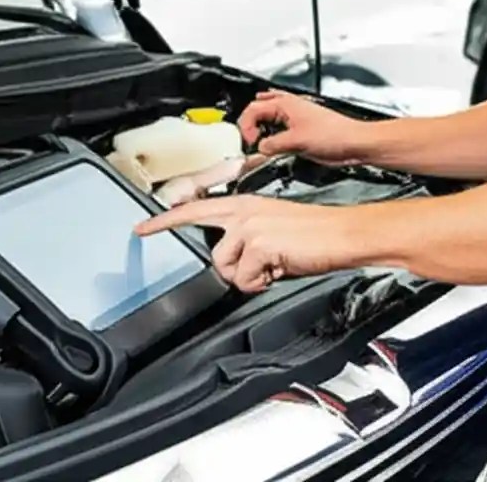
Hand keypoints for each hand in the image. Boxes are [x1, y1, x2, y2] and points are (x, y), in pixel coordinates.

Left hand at [135, 195, 360, 292]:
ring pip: (226, 267)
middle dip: (228, 265)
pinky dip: (263, 283)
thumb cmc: (317, 235)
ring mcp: (248, 226)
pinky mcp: (258, 244)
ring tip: (276, 265)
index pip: (196, 208)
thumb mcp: (274, 230)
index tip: (142, 226)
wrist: (344, 233)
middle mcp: (243, 211)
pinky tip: (281, 269)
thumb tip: (235, 263)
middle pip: (209, 246)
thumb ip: (247, 240)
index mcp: (246, 203)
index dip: (165, 220)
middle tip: (240, 262)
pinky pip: (245, 279)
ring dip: (250, 276)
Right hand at [238, 90, 368, 164]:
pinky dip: (270, 130)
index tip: (249, 143)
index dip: (246, 127)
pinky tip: (270, 138)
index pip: (253, 110)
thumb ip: (273, 145)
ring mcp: (295, 116)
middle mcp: (289, 106)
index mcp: (285, 104)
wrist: (353, 143)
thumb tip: (260, 148)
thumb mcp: (296, 142)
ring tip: (255, 139)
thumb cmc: (333, 135)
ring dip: (259, 126)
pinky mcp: (301, 128)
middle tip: (249, 142)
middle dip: (249, 124)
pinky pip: (279, 125)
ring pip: (268, 115)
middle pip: (258, 109)